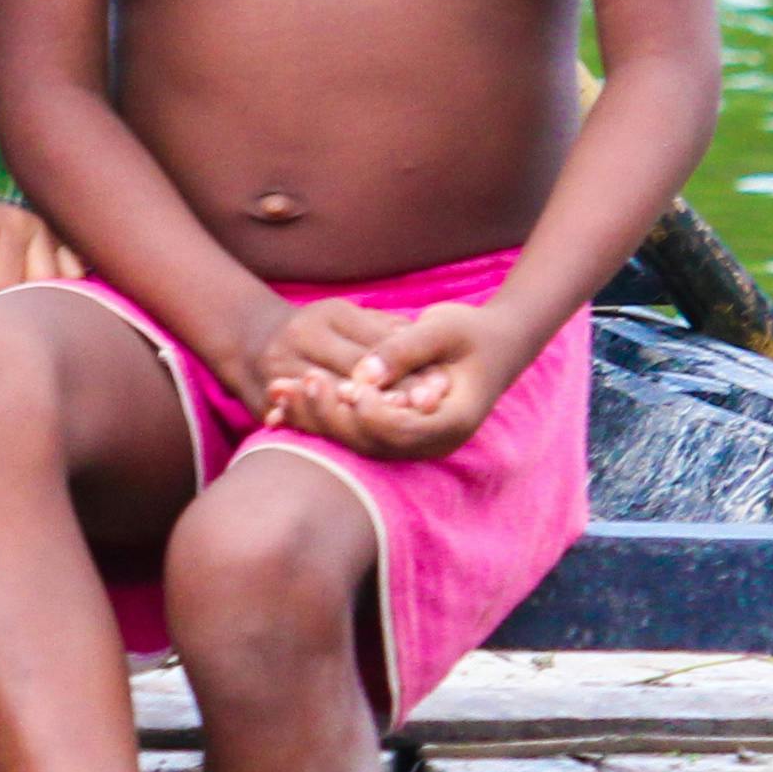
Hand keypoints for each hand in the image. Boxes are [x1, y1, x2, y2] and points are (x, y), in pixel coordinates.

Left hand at [259, 303, 504, 460]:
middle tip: (296, 383)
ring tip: (277, 390)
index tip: (341, 384)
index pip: (401, 431)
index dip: (367, 412)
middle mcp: (430, 442)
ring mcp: (411, 442)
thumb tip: (362, 372)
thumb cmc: (472, 331)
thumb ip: (404, 350)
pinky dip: (319, 418)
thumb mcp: (445, 328)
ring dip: (314, 418)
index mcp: (451, 422)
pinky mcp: (393, 432)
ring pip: (355, 441)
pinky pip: (352, 432)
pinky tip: (284, 402)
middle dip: (328, 415)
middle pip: (370, 442)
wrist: (495, 346)